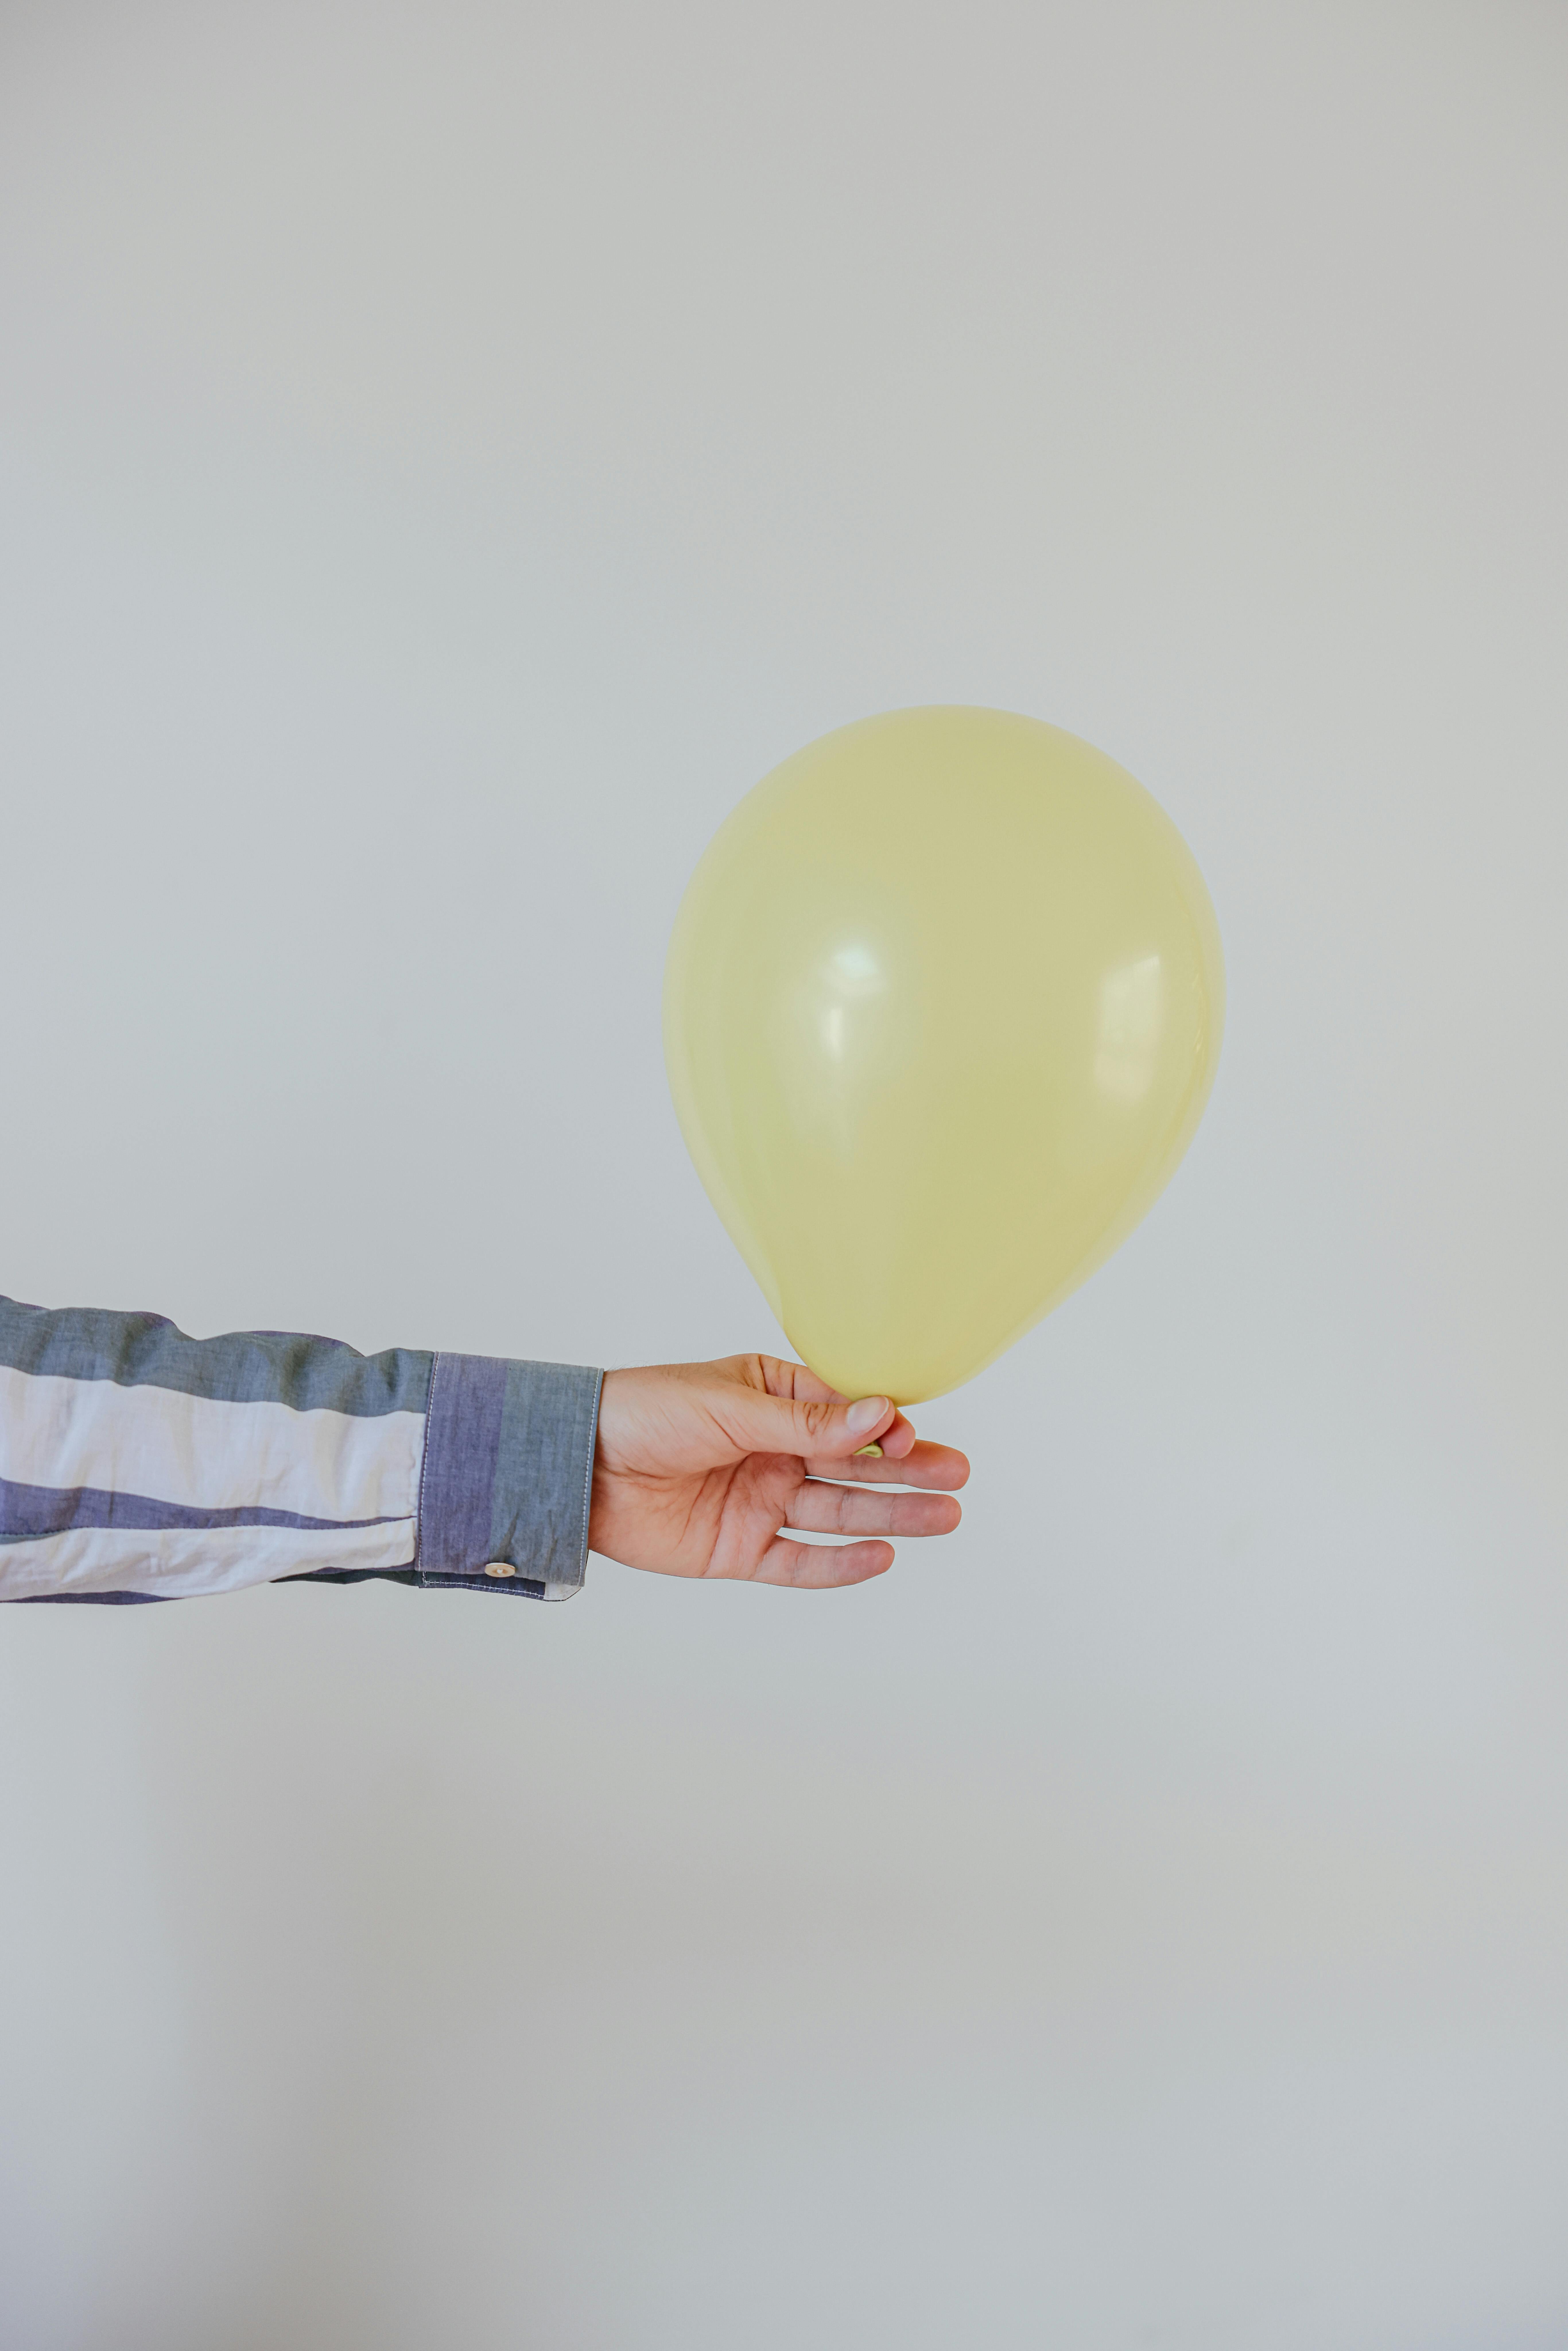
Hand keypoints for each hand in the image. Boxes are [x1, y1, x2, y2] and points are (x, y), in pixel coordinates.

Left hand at [588, 1353, 968, 1588]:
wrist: (578, 1467)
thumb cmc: (645, 1413)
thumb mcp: (731, 1406)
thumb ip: (806, 1422)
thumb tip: (879, 1412)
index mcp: (772, 1399)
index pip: (844, 1413)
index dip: (880, 1425)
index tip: (908, 1433)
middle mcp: (773, 1451)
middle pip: (853, 1465)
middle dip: (907, 1470)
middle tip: (958, 1476)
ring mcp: (760, 1501)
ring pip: (839, 1511)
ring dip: (892, 1515)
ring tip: (946, 1516)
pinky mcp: (740, 1549)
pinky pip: (801, 1560)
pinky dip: (840, 1563)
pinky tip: (882, 1556)